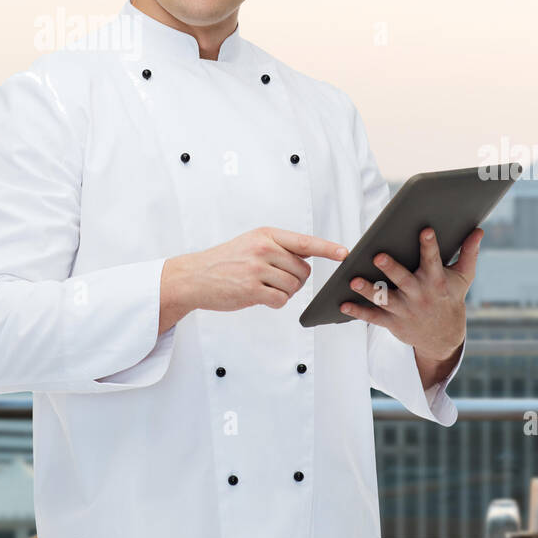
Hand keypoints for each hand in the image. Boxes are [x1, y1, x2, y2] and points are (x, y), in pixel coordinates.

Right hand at [161, 227, 347, 330]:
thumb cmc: (226, 261)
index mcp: (267, 235)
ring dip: (284, 292)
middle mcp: (264, 249)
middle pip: (303, 271)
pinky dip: (276, 302)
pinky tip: (260, 297)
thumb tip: (307, 257)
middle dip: (295, 280)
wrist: (193, 276)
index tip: (344, 254)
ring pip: (293, 287)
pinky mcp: (251, 289)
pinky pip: (281, 300)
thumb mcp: (252, 243)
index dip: (327, 249)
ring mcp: (257, 269)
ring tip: (264, 287)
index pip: (305, 242)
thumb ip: (279, 247)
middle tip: (274, 280)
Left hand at [339, 226, 481, 359]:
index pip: (433, 260)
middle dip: (391, 268)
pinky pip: (373, 317)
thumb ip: (469, 253)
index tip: (425, 230)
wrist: (444, 337)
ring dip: (368, 291)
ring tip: (353, 281)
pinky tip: (343, 304)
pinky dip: (358, 312)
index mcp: (436, 281)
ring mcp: (405, 310)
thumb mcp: (463, 277)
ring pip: (384, 299)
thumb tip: (479, 230)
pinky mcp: (393, 322)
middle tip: (378, 256)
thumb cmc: (450, 298)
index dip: (429, 245)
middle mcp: (420, 295)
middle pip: (403, 280)